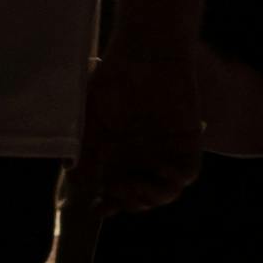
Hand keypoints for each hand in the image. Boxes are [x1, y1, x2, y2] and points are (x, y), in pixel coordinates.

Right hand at [74, 23, 202, 218]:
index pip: (116, 193)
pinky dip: (174, 179)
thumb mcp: (89, 118)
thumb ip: (83, 149)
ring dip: (150, 197)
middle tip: (115, 190)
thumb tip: (75, 180)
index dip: (108, 205)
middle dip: (128, 203)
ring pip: (164, 193)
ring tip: (134, 185)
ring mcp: (166, 151)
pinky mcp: (187, 142)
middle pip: (141, 198)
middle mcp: (144, 158)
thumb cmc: (113, 81)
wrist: (146, 55)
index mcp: (120, 156)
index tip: (98, 208)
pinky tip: (160, 168)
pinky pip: (187, 173)